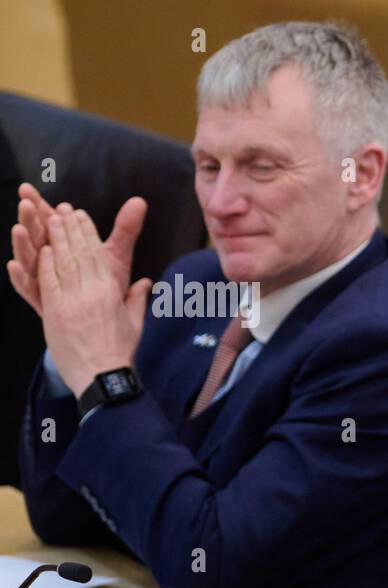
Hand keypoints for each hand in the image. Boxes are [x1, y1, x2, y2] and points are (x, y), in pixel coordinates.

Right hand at [8, 183, 145, 316]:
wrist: (107, 323)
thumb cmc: (110, 285)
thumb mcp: (117, 255)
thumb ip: (125, 229)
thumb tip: (141, 201)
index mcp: (68, 247)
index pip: (51, 222)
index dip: (41, 206)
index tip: (29, 189)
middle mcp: (53, 261)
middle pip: (38, 236)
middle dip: (31, 218)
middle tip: (25, 200)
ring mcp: (46, 281)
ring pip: (30, 260)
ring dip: (23, 244)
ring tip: (19, 228)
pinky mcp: (45, 302)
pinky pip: (29, 289)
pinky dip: (20, 278)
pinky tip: (13, 266)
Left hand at [37, 207, 151, 397]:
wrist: (103, 376)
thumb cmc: (120, 352)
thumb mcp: (134, 323)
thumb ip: (137, 299)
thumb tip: (145, 282)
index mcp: (111, 292)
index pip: (97, 254)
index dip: (87, 232)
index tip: (80, 215)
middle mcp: (91, 292)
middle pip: (78, 253)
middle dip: (69, 229)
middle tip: (62, 209)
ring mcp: (70, 301)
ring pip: (61, 263)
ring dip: (55, 240)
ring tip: (49, 220)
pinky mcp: (54, 313)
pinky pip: (48, 282)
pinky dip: (44, 264)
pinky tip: (42, 250)